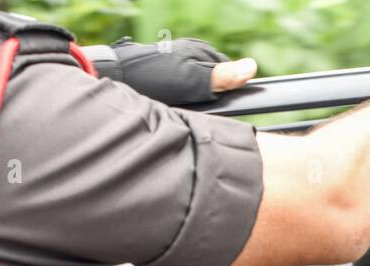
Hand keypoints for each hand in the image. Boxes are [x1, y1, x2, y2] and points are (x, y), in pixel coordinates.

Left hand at [100, 37, 256, 105]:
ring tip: (183, 107)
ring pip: (197, 85)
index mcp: (201, 51)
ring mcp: (176, 61)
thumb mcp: (194, 80)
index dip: (228, 91)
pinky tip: (172, 104)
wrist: (117, 77)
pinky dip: (181, 99)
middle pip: (213, 79)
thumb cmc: (156, 78)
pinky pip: (182, 88)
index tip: (219, 105)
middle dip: (211, 96)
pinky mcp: (164, 72)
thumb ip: (223, 76)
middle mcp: (190, 53)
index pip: (229, 73)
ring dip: (195, 100)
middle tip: (199, 109)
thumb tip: (252, 68)